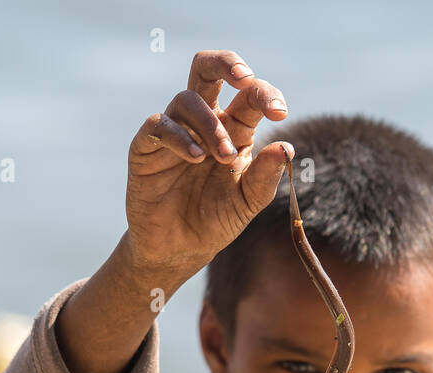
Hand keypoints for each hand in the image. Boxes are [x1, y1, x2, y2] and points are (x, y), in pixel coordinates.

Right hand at [124, 50, 290, 275]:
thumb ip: (266, 176)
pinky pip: (159, 124)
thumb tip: (286, 147)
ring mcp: (174, 131)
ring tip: (223, 156)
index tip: (280, 111)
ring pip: (188, 99)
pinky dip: (179, 135)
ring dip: (210, 123)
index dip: (265, 94)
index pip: (248, 95)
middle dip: (226, 63)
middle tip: (245, 79)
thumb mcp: (247, 202)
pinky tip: (195, 156)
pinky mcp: (146, 147)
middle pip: (208, 70)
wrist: (180, 249)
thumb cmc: (216, 220)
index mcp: (233, 129)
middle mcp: (203, 122)